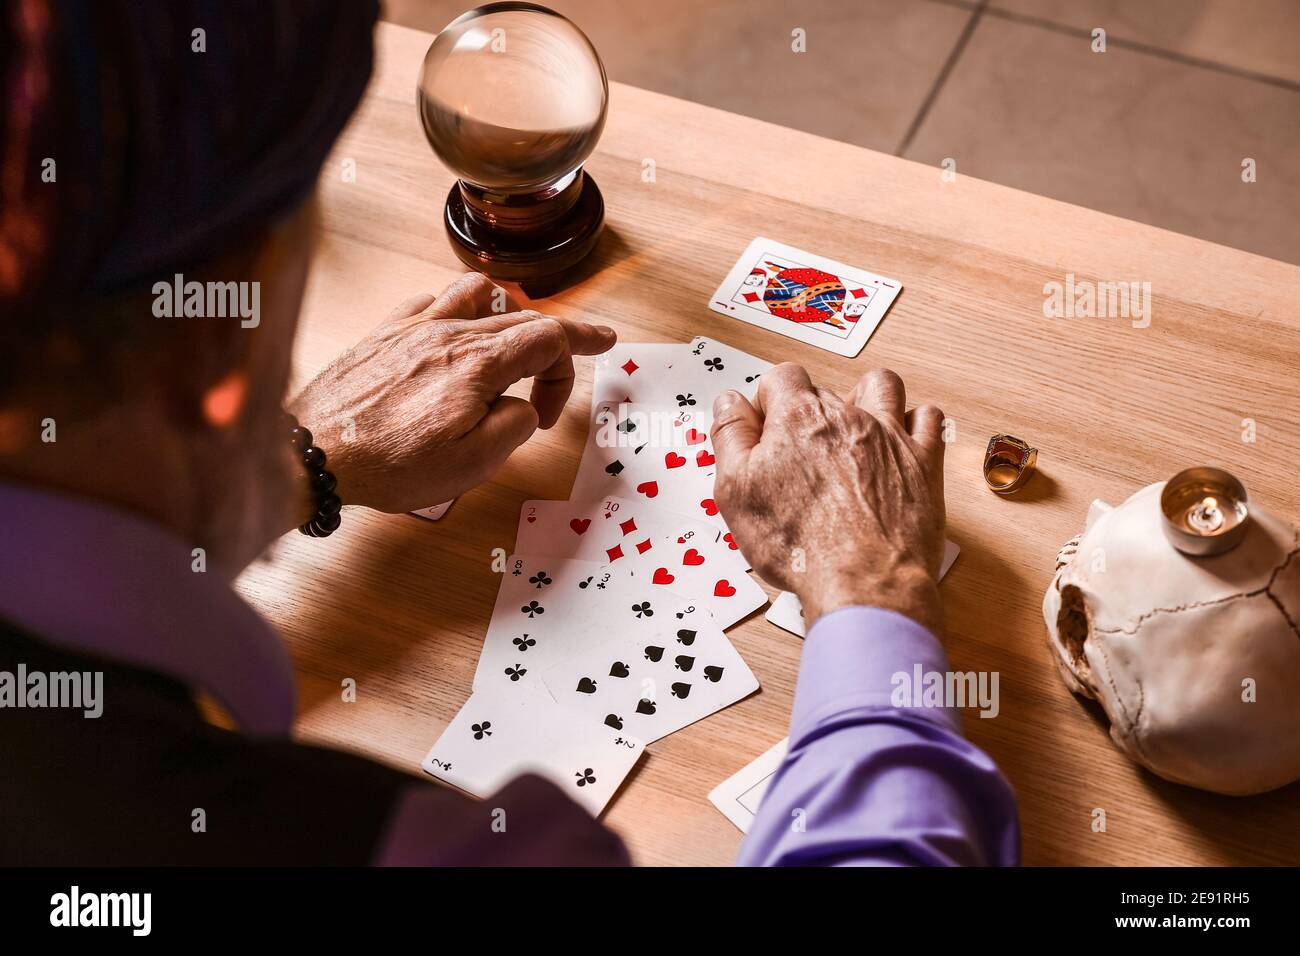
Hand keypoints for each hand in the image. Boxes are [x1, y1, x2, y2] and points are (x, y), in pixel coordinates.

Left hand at [289, 273, 615, 514]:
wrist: (311, 454)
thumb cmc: (386, 464)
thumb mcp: (472, 464)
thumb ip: (513, 425)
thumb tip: (522, 406)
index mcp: (477, 364)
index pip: (549, 336)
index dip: (580, 348)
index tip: (596, 356)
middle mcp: (447, 334)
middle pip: (521, 316)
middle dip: (554, 344)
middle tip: (566, 373)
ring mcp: (412, 328)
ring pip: (477, 294)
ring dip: (507, 314)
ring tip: (512, 346)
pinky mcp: (383, 334)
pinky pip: (429, 301)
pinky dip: (455, 312)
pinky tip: (451, 337)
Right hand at [711, 365, 945, 633]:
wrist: (863, 582)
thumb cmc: (800, 545)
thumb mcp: (735, 491)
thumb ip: (730, 437)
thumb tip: (729, 403)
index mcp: (797, 418)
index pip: (780, 378)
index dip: (768, 400)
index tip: (765, 428)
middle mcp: (846, 417)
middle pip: (825, 390)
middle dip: (809, 412)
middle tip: (798, 453)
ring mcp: (889, 436)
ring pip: (882, 387)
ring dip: (867, 397)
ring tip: (853, 426)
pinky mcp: (923, 463)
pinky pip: (929, 418)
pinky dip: (916, 421)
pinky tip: (902, 439)